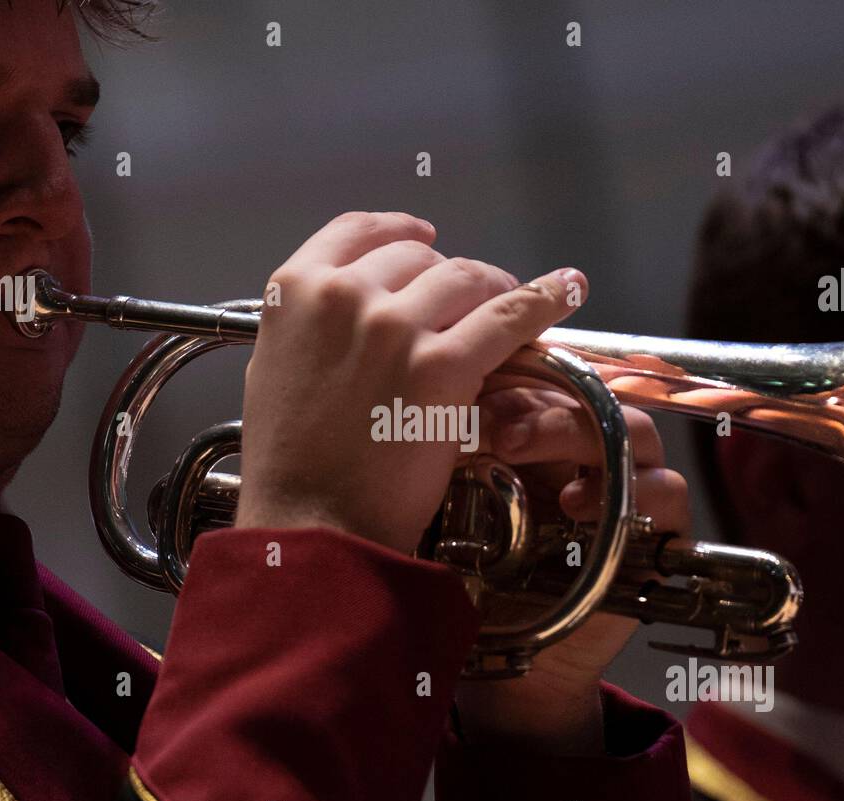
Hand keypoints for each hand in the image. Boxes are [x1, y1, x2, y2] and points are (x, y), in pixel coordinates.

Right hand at [235, 211, 585, 554]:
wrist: (312, 527)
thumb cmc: (291, 466)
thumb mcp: (275, 371)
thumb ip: (311, 325)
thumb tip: (354, 305)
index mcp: (294, 291)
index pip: (355, 231)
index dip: (398, 230)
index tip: (424, 237)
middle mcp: (342, 295)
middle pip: (417, 256)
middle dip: (448, 277)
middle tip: (471, 301)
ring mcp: (393, 327)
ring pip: (464, 277)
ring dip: (493, 289)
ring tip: (512, 305)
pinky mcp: (442, 365)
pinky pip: (508, 315)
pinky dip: (545, 298)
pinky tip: (567, 291)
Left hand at [454, 387, 689, 753]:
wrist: (503, 660)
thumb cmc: (474, 579)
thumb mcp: (456, 507)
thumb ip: (459, 452)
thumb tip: (439, 394)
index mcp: (546, 436)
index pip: (552, 378)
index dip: (522, 375)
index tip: (471, 387)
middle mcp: (591, 456)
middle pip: (594, 397)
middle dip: (542, 404)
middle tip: (494, 427)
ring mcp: (629, 492)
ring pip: (635, 433)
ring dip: (583, 436)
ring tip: (525, 459)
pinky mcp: (656, 536)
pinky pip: (670, 493)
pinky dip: (634, 490)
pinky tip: (575, 507)